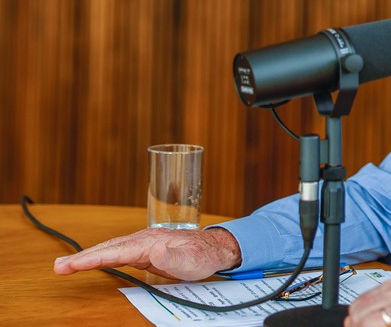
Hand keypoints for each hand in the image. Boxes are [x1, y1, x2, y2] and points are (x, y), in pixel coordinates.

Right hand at [53, 227, 241, 280]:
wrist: (214, 248)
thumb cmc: (203, 255)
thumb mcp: (191, 260)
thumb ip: (173, 256)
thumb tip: (154, 252)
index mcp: (151, 242)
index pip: (117, 252)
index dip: (94, 259)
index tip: (74, 265)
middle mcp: (143, 240)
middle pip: (108, 248)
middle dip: (82, 257)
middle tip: (58, 267)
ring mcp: (142, 244)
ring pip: (110, 250)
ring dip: (87, 257)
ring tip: (65, 266)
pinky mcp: (144, 251)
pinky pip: (117, 254)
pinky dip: (100, 257)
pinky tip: (90, 262)